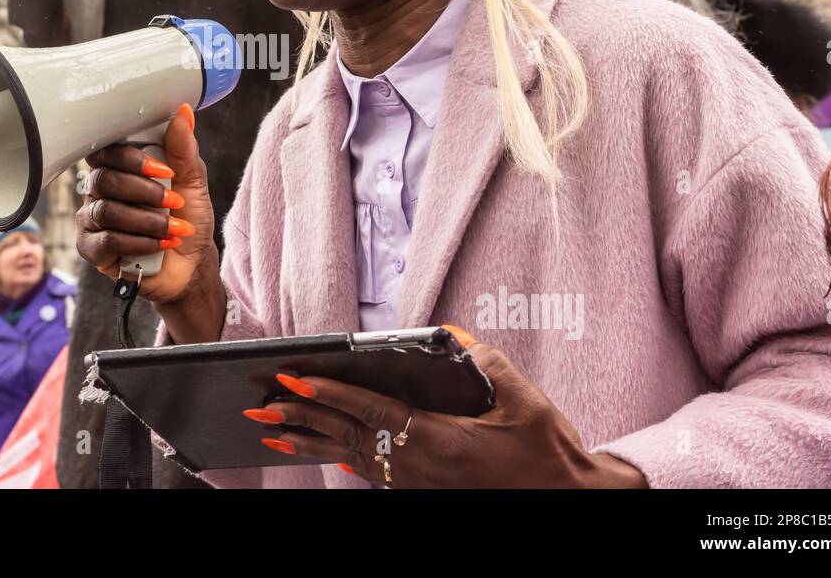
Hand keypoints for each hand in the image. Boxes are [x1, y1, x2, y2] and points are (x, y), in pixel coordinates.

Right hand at [75, 103, 217, 304]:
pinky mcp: (92, 248)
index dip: (132, 159)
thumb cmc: (186, 217)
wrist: (191, 262)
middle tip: (175, 201)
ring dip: (148, 220)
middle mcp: (99, 190)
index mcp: (119, 168)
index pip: (107, 151)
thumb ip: (183, 149)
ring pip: (107, 210)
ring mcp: (91, 219)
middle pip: (104, 179)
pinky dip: (140, 242)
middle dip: (144, 191)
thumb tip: (183, 112)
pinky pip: (107, 240)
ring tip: (175, 229)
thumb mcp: (192, 182)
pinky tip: (162, 244)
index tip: (165, 169)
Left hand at [246, 334, 648, 487]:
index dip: (331, 395)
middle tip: (262, 407)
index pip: (373, 413)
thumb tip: (446, 332)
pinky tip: (319, 451)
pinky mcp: (423, 491)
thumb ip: (482, 359)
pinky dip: (339, 458)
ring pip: (353, 459)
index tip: (296, 381)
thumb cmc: (546, 451)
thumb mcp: (521, 398)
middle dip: (302, 421)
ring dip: (310, 442)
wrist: (568, 499)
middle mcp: (422, 468)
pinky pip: (371, 473)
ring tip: (271, 432)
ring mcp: (419, 485)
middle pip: (349, 440)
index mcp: (441, 443)